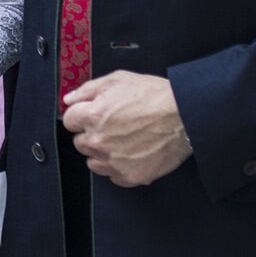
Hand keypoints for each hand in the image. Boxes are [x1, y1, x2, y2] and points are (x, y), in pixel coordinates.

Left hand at [61, 71, 190, 187]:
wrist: (186, 116)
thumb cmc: (156, 97)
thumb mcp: (119, 80)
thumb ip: (88, 89)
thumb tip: (70, 99)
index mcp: (93, 116)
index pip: (69, 120)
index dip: (81, 115)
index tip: (92, 114)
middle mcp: (100, 141)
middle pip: (80, 142)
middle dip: (92, 133)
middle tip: (113, 125)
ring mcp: (114, 162)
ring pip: (93, 162)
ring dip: (102, 153)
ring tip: (123, 140)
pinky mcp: (130, 176)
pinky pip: (112, 176)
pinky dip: (118, 167)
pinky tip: (131, 153)